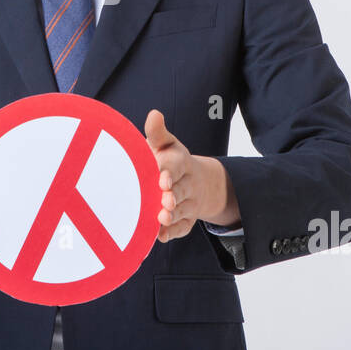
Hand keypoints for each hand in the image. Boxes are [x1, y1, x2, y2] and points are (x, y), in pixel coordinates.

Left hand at [145, 110, 239, 242]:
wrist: (196, 182)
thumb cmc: (169, 160)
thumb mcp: (165, 144)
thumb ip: (158, 133)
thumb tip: (154, 114)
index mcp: (181, 162)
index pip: (176, 165)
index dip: (169, 171)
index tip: (162, 178)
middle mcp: (188, 183)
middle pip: (182, 190)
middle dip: (173, 195)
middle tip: (164, 200)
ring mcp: (189, 203)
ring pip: (182, 210)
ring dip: (172, 215)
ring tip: (161, 218)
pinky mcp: (187, 220)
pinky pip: (182, 228)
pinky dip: (172, 232)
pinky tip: (160, 235)